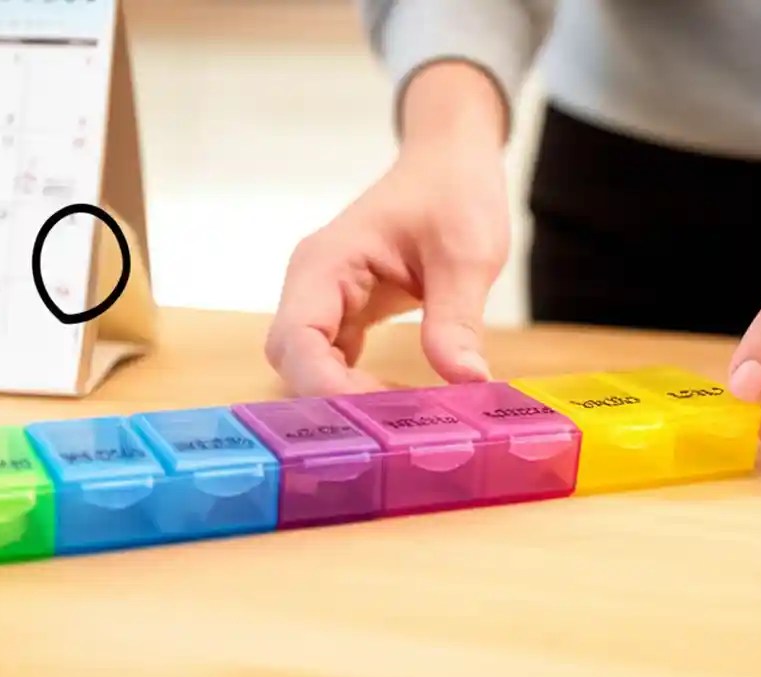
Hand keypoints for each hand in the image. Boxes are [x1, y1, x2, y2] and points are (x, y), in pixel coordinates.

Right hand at [266, 62, 509, 395]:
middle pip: (294, 361)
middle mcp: (313, 285)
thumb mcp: (467, 252)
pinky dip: (359, 389)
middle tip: (394, 432)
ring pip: (311, 368)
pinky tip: (399, 409)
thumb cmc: (454, 190)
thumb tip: (465, 382)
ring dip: (346, 400)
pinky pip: (336, 363)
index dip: (326, 386)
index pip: (298, 338)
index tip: (378, 417)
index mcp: (326, 263)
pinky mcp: (346, 314)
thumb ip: (457, 317)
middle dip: (333, 401)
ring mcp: (326, 301)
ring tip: (402, 426)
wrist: (451, 159)